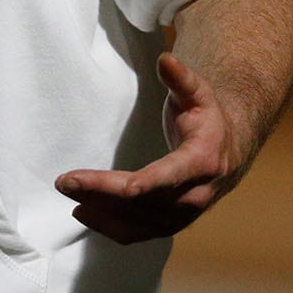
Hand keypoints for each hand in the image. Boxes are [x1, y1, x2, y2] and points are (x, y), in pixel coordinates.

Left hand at [55, 54, 241, 243]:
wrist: (227, 152)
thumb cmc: (207, 118)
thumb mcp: (199, 94)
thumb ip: (181, 78)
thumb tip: (166, 59)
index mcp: (202, 162)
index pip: (170, 177)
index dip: (146, 183)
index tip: (123, 186)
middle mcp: (194, 195)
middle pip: (144, 202)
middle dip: (103, 193)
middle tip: (65, 181)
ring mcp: (182, 215)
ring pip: (137, 222)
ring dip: (100, 211)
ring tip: (68, 192)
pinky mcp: (169, 224)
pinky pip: (137, 233)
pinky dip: (108, 227)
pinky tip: (82, 212)